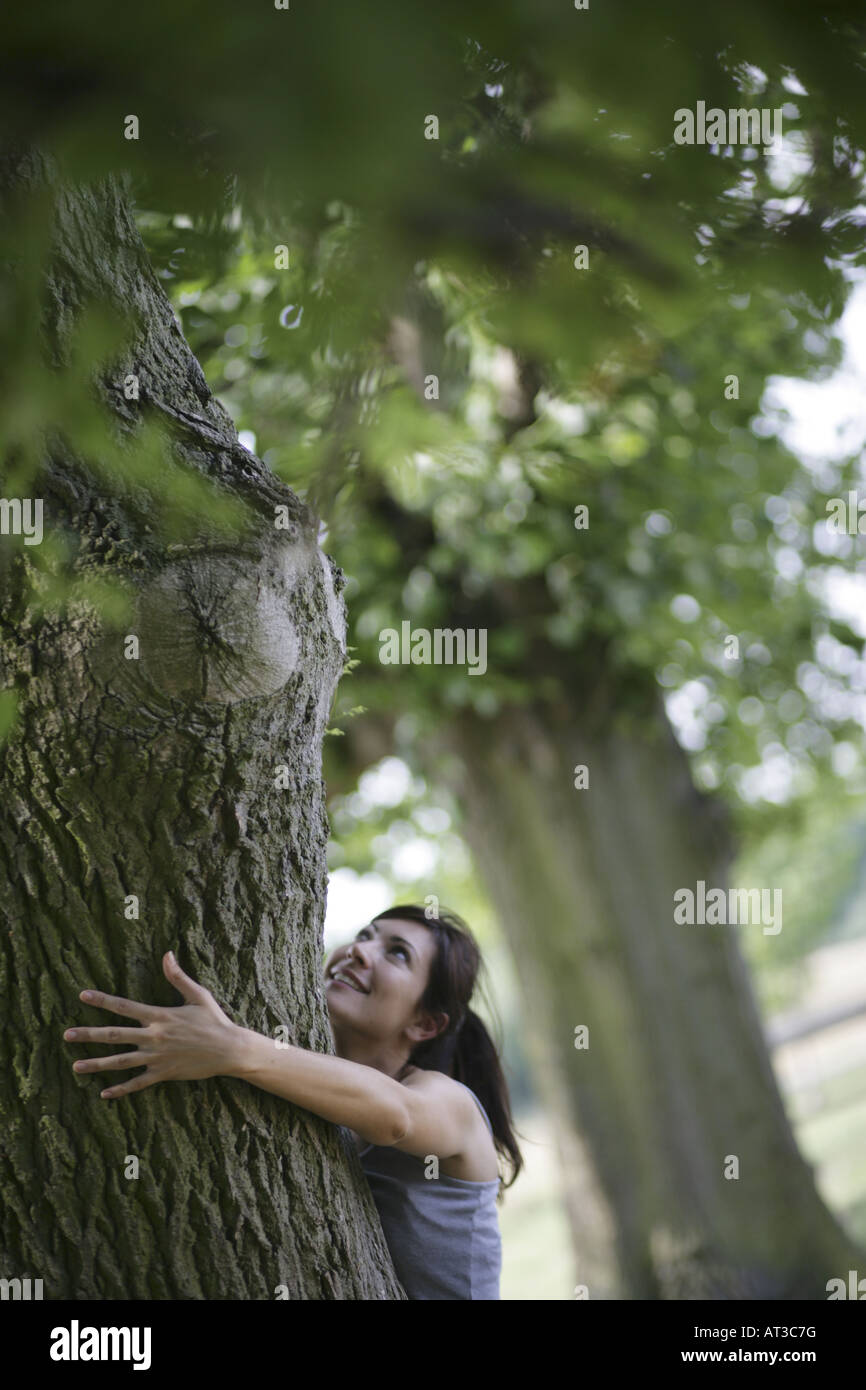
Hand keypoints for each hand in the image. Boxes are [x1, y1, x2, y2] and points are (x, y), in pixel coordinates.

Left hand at [63, 951, 240, 1099]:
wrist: (229, 1049)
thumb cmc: (214, 1020)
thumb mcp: (198, 995)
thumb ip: (178, 976)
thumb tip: (167, 954)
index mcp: (160, 1016)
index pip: (124, 1006)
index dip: (102, 1000)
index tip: (82, 995)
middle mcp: (154, 1036)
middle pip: (114, 1035)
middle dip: (89, 1035)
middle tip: (67, 1035)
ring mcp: (157, 1057)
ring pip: (120, 1061)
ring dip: (97, 1064)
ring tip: (76, 1066)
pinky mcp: (163, 1073)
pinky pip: (138, 1083)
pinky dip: (121, 1089)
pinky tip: (104, 1093)